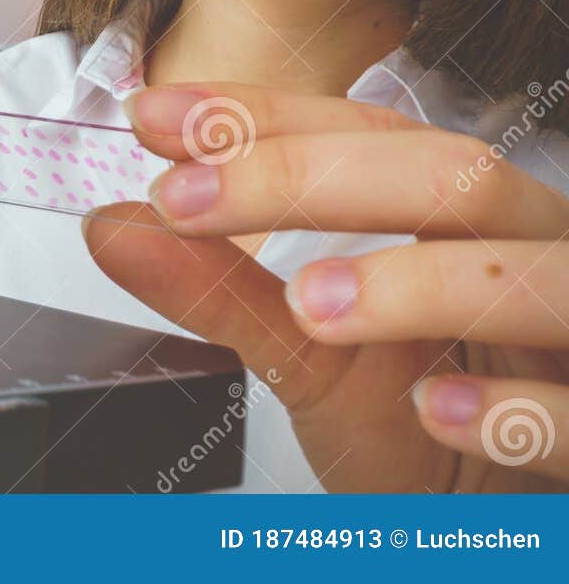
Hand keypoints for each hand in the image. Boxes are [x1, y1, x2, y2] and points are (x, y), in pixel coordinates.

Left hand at [85, 81, 568, 491]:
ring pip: (541, 272)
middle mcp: (533, 250)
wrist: (497, 517)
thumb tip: (110, 226)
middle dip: (310, 176)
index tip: (153, 120)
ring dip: (417, 283)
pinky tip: (434, 411)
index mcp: (464, 215)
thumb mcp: (310, 352)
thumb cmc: (418, 419)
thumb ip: (219, 289)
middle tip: (187, 197)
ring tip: (313, 302)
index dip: (264, 118)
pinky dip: (513, 410)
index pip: (372, 131)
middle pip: (451, 176)